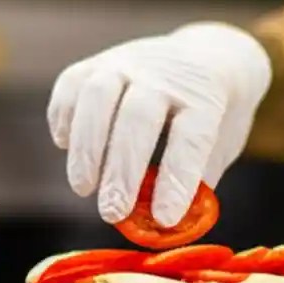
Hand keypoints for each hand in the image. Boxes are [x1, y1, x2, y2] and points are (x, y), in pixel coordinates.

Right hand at [47, 22, 271, 226]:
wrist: (207, 57)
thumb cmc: (211, 115)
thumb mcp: (220, 146)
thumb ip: (193, 182)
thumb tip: (159, 225)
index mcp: (205, 95)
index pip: (191, 137)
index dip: (176, 179)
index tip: (164, 219)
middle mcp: (165, 73)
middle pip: (138, 117)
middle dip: (122, 170)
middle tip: (111, 213)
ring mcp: (128, 61)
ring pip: (98, 95)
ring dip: (86, 146)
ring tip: (83, 188)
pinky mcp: (97, 61)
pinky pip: (72, 84)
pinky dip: (63, 117)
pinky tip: (65, 148)